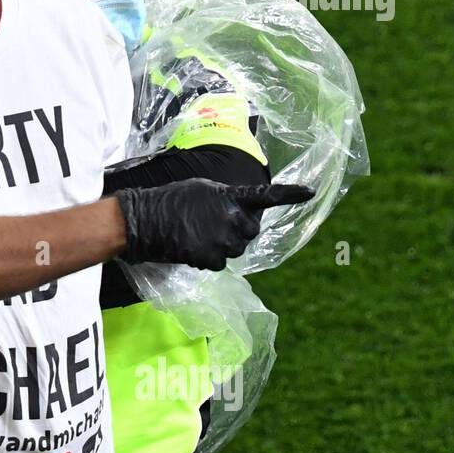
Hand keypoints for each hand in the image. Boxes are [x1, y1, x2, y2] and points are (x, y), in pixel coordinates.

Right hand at [114, 179, 313, 270]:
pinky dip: (209, 258)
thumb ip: (225, 199)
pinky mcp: (213, 259)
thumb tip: (235, 213)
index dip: (290, 194)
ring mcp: (224, 241)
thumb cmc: (168, 200)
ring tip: (197, 234)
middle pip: (250, 231)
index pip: (266, 196)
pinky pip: (221, 263)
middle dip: (237, 229)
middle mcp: (233, 219)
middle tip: (212, 224)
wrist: (142, 221)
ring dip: (223, 244)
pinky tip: (192, 246)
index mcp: (231, 197)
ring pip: (237, 249)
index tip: (311, 192)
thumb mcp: (201, 189)